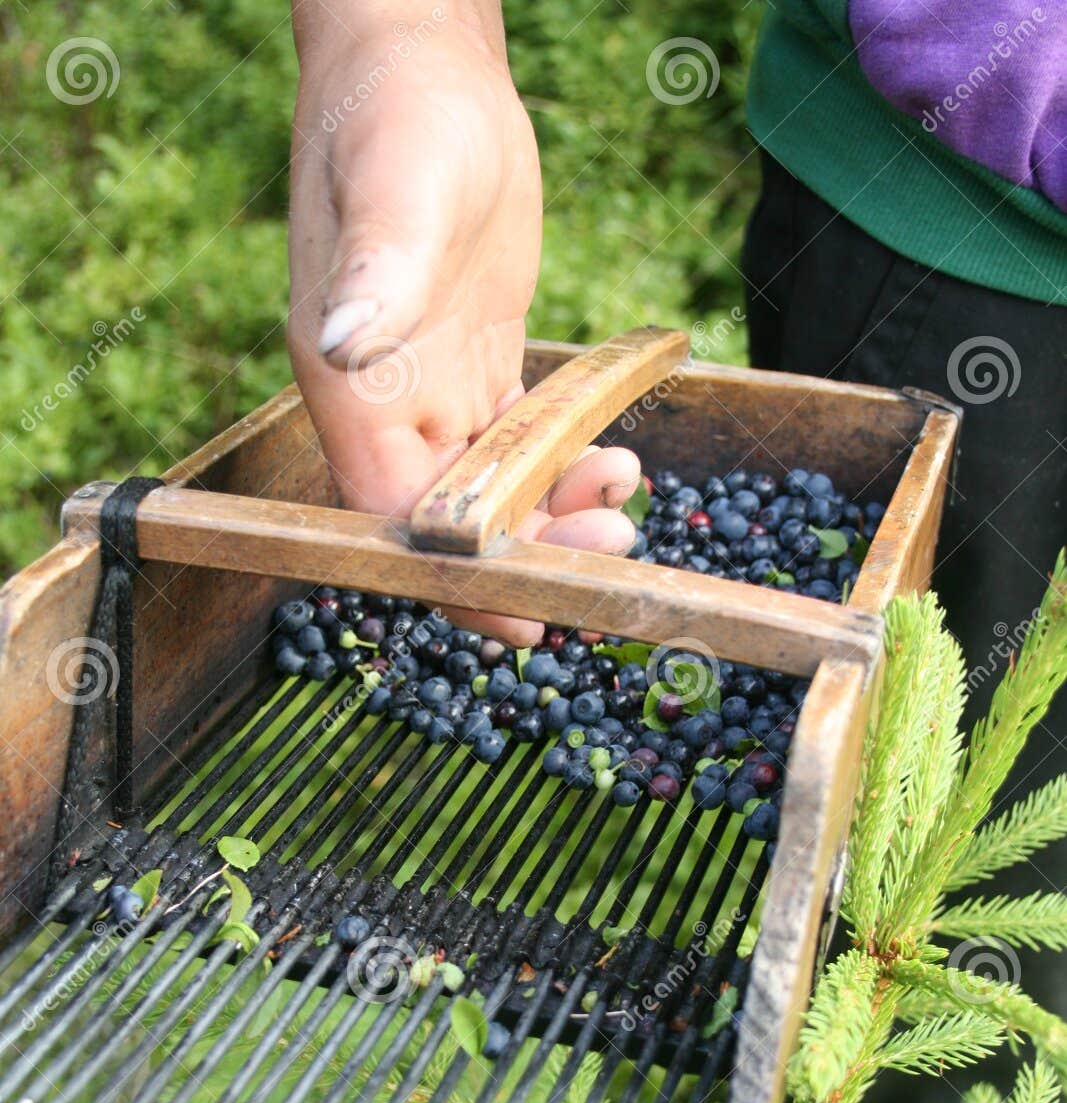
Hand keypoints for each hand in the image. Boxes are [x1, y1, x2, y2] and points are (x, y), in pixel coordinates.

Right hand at [287, 1, 637, 644]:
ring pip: (490, 494)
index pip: (394, 518)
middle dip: (529, 551)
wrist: (426, 64)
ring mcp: (431, 390)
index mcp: (350, 388)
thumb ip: (378, 272)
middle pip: (451, 521)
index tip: (525, 616)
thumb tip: (344, 343)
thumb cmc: (399, 112)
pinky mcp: (475, 365)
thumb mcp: (397, 187)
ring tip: (625, 494)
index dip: (454, 578)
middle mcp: (385, 405)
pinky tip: (613, 464)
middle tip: (613, 544)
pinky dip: (560, 472)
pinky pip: (516, 448)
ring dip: (555, 517)